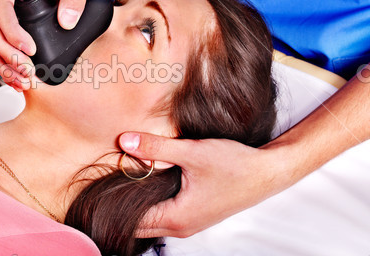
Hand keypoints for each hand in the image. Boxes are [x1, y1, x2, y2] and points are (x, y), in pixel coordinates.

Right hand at [0, 0, 94, 90]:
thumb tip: (68, 20)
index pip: (2, 10)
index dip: (12, 33)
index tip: (30, 49)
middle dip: (10, 56)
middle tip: (29, 72)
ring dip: (6, 66)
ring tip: (24, 81)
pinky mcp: (5, 24)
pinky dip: (5, 66)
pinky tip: (17, 79)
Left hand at [118, 131, 296, 238]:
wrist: (267, 172)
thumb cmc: (234, 165)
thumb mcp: (191, 152)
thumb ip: (156, 147)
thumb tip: (124, 141)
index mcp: (176, 218)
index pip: (131, 220)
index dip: (115, 202)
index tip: (103, 182)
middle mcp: (180, 227)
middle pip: (139, 224)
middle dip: (124, 204)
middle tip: (110, 178)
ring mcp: (189, 224)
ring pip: (152, 220)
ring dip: (139, 202)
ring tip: (129, 175)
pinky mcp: (195, 215)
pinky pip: (165, 214)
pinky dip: (153, 201)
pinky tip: (152, 178)